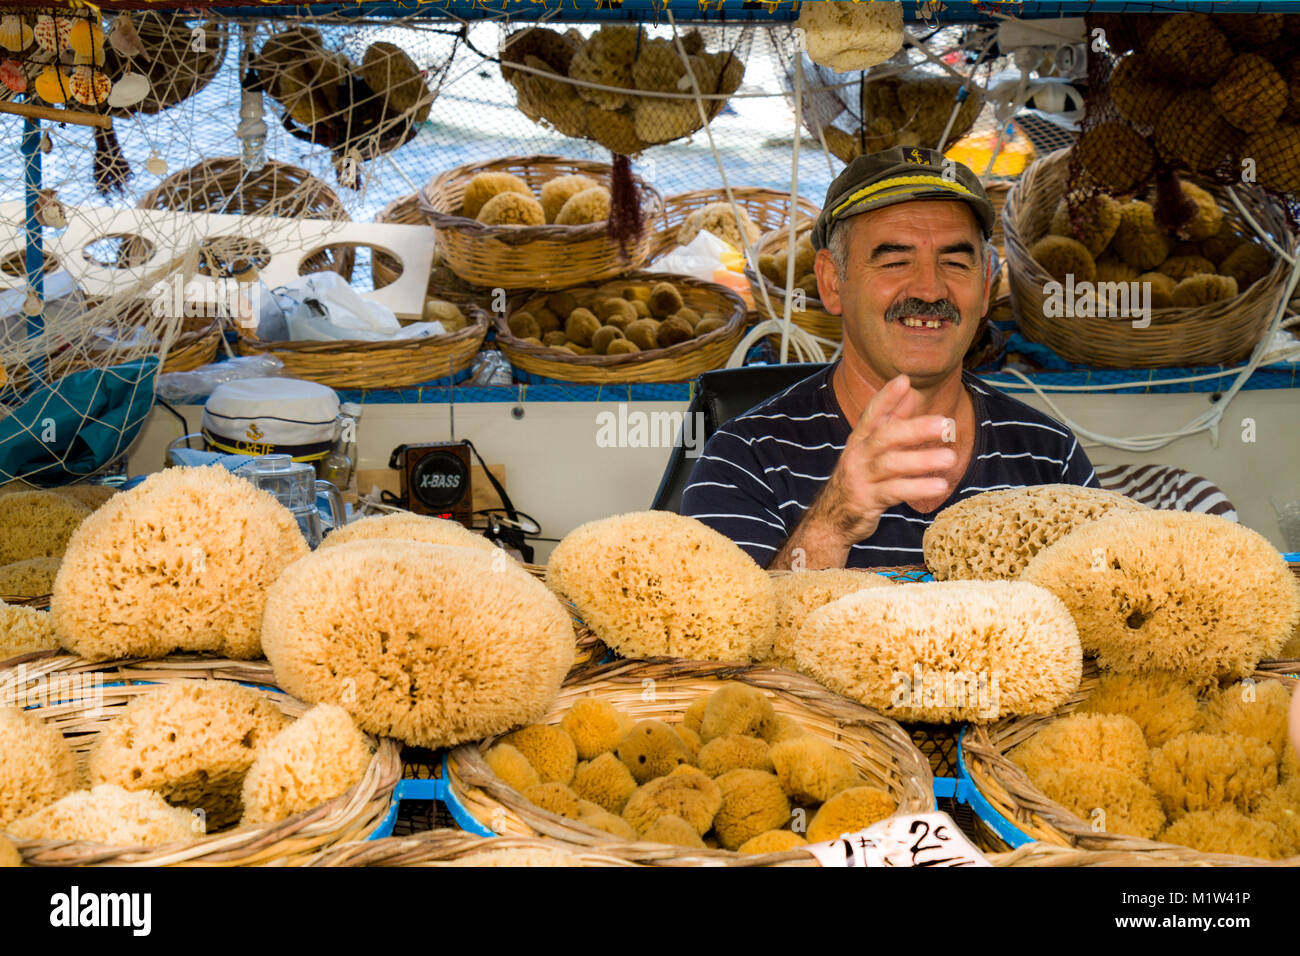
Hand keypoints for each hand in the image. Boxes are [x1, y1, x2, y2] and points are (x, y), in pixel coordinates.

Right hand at [811, 374, 955, 546]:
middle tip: (944, 424)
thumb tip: (909, 389)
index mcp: (860, 439)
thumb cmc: (859, 477)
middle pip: (885, 437)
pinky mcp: (867, 500)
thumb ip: (891, 419)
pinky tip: (939, 486)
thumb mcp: (870, 447)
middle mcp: (858, 455)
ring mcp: (861, 477)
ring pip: (891, 464)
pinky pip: (894, 492)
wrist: (831, 517)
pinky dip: (917, 488)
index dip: (886, 397)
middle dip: (914, 428)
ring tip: (949, 458)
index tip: (904, 380)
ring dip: (921, 460)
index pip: (872, 414)